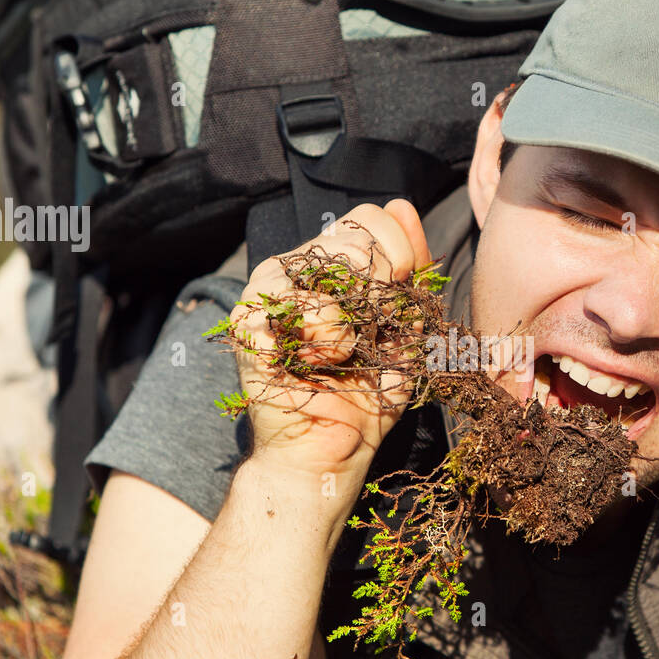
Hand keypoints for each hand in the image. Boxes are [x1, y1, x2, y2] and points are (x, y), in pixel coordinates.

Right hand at [227, 199, 432, 478]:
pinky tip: (320, 365)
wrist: (331, 453)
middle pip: (354, 234)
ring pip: (332, 263)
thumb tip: (402, 205)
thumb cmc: (367, 393)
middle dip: (383, 283)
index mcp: (327, 265)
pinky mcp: (248, 322)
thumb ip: (410, 266)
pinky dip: (330, 341)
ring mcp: (265, 292)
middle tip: (372, 328)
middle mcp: (292, 268)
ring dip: (357, 317)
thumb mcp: (406, 324)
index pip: (369, 217)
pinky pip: (307, 306)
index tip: (405, 292)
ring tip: (344, 352)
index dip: (401, 250)